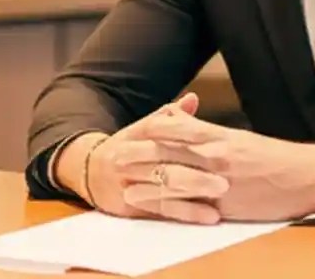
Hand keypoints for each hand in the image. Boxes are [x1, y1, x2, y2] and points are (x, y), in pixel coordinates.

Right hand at [56, 93, 226, 223]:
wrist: (89, 172)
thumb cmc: (127, 148)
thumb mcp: (144, 130)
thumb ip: (170, 117)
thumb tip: (193, 98)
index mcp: (134, 134)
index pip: (159, 129)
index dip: (186, 132)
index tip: (213, 139)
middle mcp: (128, 157)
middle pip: (164, 162)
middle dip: (195, 171)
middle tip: (225, 176)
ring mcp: (128, 182)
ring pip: (163, 187)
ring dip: (194, 193)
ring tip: (221, 194)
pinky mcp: (131, 205)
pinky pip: (162, 209)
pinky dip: (187, 212)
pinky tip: (209, 215)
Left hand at [116, 114, 314, 221]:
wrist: (305, 179)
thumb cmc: (273, 159)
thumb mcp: (239, 138)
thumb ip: (208, 132)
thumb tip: (180, 122)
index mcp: (219, 135)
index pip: (175, 128)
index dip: (150, 130)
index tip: (131, 131)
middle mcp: (215, 155)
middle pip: (166, 151)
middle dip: (137, 153)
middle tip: (113, 154)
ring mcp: (218, 180)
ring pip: (170, 175)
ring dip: (142, 176)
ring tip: (119, 178)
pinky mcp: (223, 203)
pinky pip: (185, 201)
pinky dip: (161, 199)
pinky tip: (144, 200)